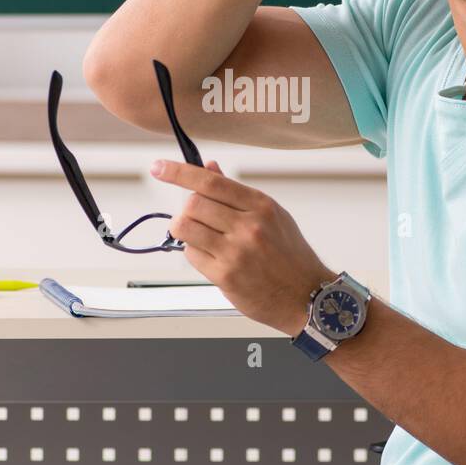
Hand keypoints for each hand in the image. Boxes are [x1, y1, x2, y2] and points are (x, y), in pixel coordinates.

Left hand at [149, 158, 334, 335]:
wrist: (306, 297)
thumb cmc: (290, 256)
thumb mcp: (272, 215)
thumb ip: (236, 193)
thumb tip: (208, 167)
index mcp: (261, 206)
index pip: (211, 181)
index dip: (178, 172)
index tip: (159, 168)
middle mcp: (248, 227)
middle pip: (192, 203)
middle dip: (187, 209)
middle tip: (197, 217)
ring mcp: (236, 252)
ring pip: (185, 228)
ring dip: (185, 230)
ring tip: (200, 236)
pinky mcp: (225, 276)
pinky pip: (191, 255)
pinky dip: (194, 253)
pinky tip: (212, 257)